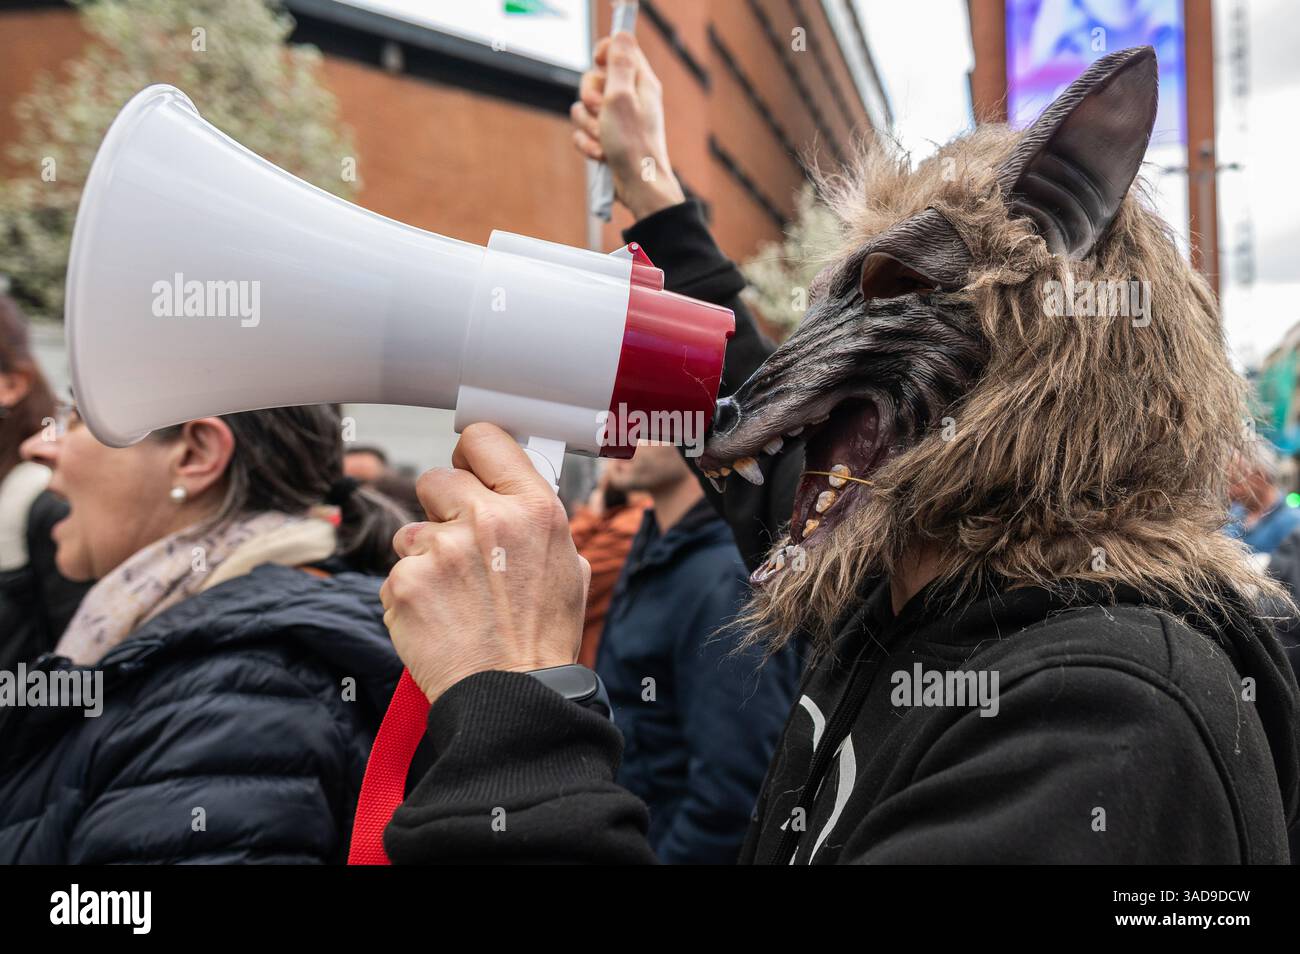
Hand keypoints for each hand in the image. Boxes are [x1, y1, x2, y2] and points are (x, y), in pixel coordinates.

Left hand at [380, 423, 591, 702]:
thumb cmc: (543, 639)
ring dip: (425, 556)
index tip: (468, 470)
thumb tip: (517, 495)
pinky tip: (438, 619)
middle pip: (436, 479)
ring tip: (454, 597)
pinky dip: (411, 595)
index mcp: (534, 509)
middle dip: (443, 509)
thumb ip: (539, 523)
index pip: (485, 440)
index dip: (471, 455)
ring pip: (411, 531)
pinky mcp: (406, 583)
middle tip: (460, 547)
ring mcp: (442, 550)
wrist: (513, 697)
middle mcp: (489, 520)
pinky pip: (398, 573)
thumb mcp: (570, 568)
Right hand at [571, 32, 685, 220]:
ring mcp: (617, 119)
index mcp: (640, 82)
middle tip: (601, 113)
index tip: (598, 63)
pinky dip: (588, 144)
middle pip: (592, 79)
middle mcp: (629, 97)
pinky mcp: (606, 138)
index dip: (602, 52)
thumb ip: (619, 64)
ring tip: (604, 141)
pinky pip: (583, 132)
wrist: (638, 187)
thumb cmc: (633, 144)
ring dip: (588, 127)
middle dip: (589, 98)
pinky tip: (601, 155)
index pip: (617, 48)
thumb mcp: (622, 98)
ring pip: (583, 108)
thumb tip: (621, 33)